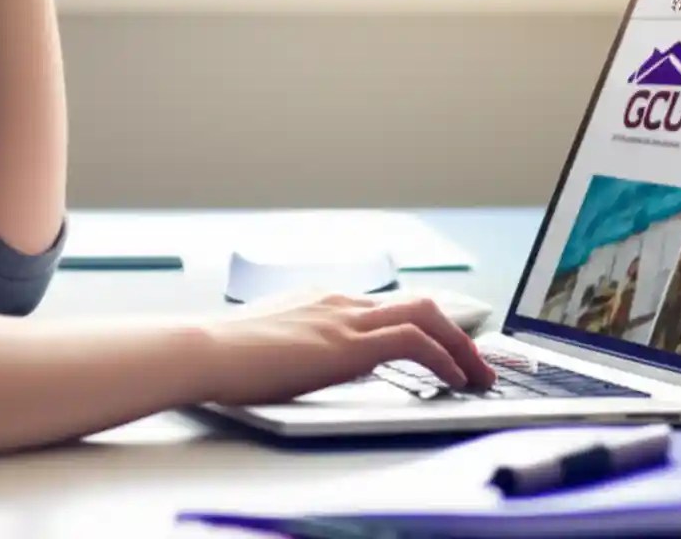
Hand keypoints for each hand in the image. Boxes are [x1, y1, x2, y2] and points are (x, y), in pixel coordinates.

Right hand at [200, 293, 496, 404]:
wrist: (203, 350)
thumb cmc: (223, 355)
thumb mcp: (270, 342)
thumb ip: (299, 345)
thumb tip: (314, 360)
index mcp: (321, 300)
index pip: (386, 306)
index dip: (421, 325)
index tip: (440, 346)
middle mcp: (339, 301)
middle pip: (417, 303)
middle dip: (454, 332)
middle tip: (474, 361)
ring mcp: (345, 319)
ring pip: (426, 314)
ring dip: (460, 346)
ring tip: (477, 375)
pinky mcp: (347, 343)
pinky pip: (413, 342)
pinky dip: (443, 359)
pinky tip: (454, 380)